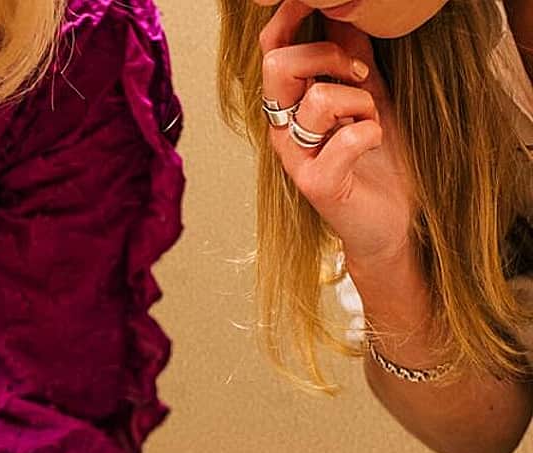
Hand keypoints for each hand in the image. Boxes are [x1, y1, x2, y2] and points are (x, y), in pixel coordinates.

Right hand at [259, 0, 416, 270]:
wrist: (393, 219)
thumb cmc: (378, 157)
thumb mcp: (368, 92)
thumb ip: (351, 53)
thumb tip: (344, 9)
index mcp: (289, 102)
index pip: (271, 48)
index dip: (288, 19)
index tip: (319, 8)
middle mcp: (282, 127)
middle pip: (276, 65)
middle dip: (328, 55)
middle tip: (359, 76)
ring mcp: (296, 157)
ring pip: (317, 98)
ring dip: (360, 100)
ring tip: (370, 119)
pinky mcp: (317, 183)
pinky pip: (346, 139)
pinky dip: (370, 133)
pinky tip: (373, 143)